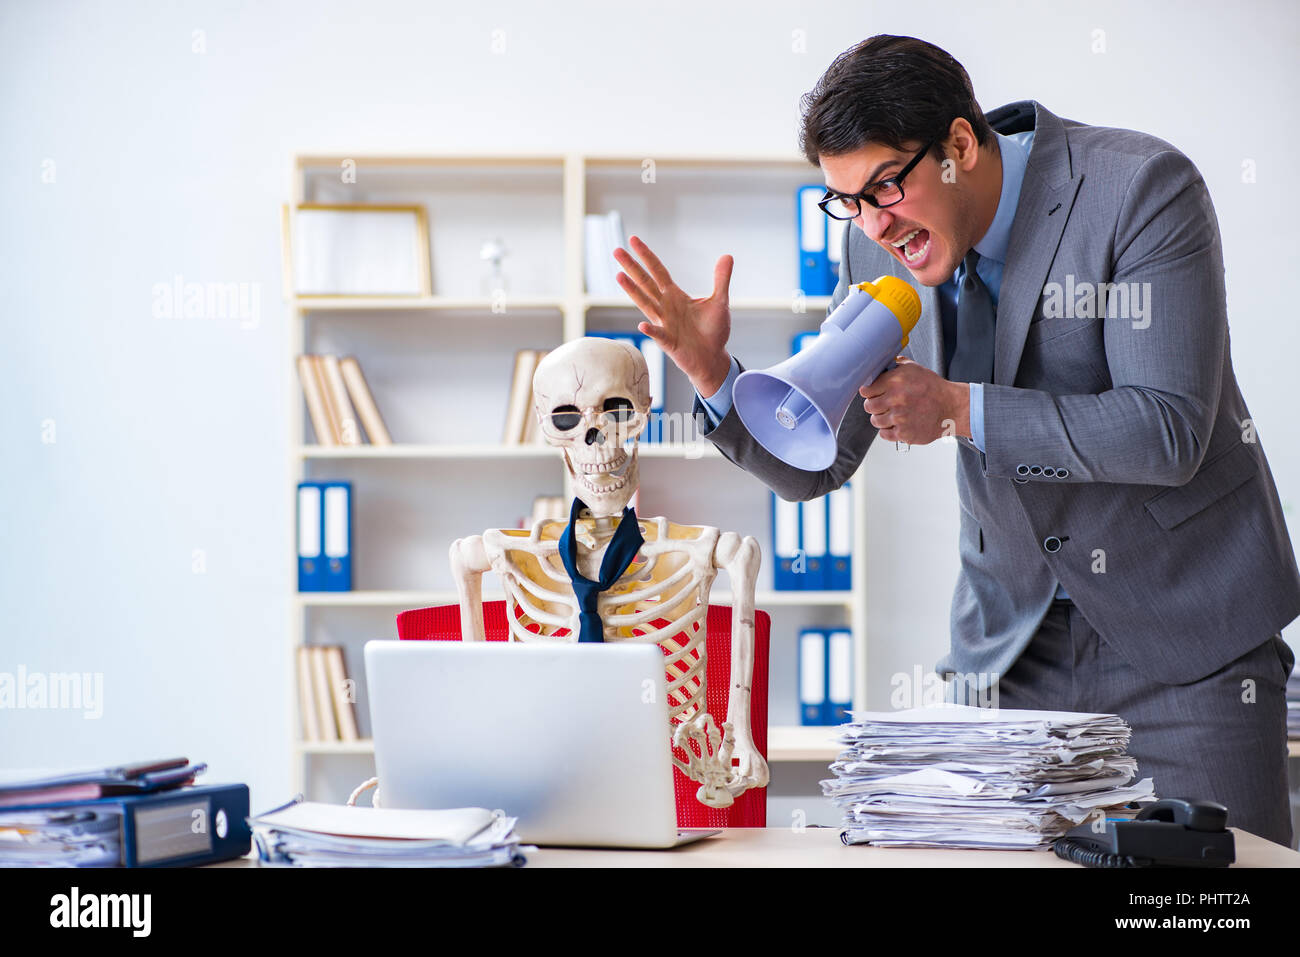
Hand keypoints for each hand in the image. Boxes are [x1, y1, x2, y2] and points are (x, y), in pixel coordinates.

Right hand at [613, 235, 733, 395]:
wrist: (712, 357)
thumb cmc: (712, 331)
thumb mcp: (720, 301)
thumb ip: (721, 279)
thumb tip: (727, 255)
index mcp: (675, 295)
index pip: (657, 271)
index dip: (646, 255)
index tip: (633, 240)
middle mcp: (665, 307)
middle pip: (645, 282)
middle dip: (631, 267)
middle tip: (616, 250)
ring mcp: (664, 324)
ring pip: (646, 304)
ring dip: (633, 291)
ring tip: (619, 276)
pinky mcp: (669, 342)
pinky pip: (659, 335)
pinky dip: (651, 330)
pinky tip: (643, 325)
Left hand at [860, 357, 969, 444]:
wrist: (952, 407)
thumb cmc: (934, 389)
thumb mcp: (915, 369)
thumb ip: (896, 366)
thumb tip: (879, 366)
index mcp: (895, 381)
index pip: (866, 390)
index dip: (869, 392)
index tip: (873, 394)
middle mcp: (896, 399)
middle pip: (869, 406)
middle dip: (875, 405)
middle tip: (885, 405)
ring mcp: (899, 417)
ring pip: (875, 421)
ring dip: (882, 418)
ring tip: (894, 414)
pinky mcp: (904, 433)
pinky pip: (884, 434)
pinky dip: (889, 430)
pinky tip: (898, 424)